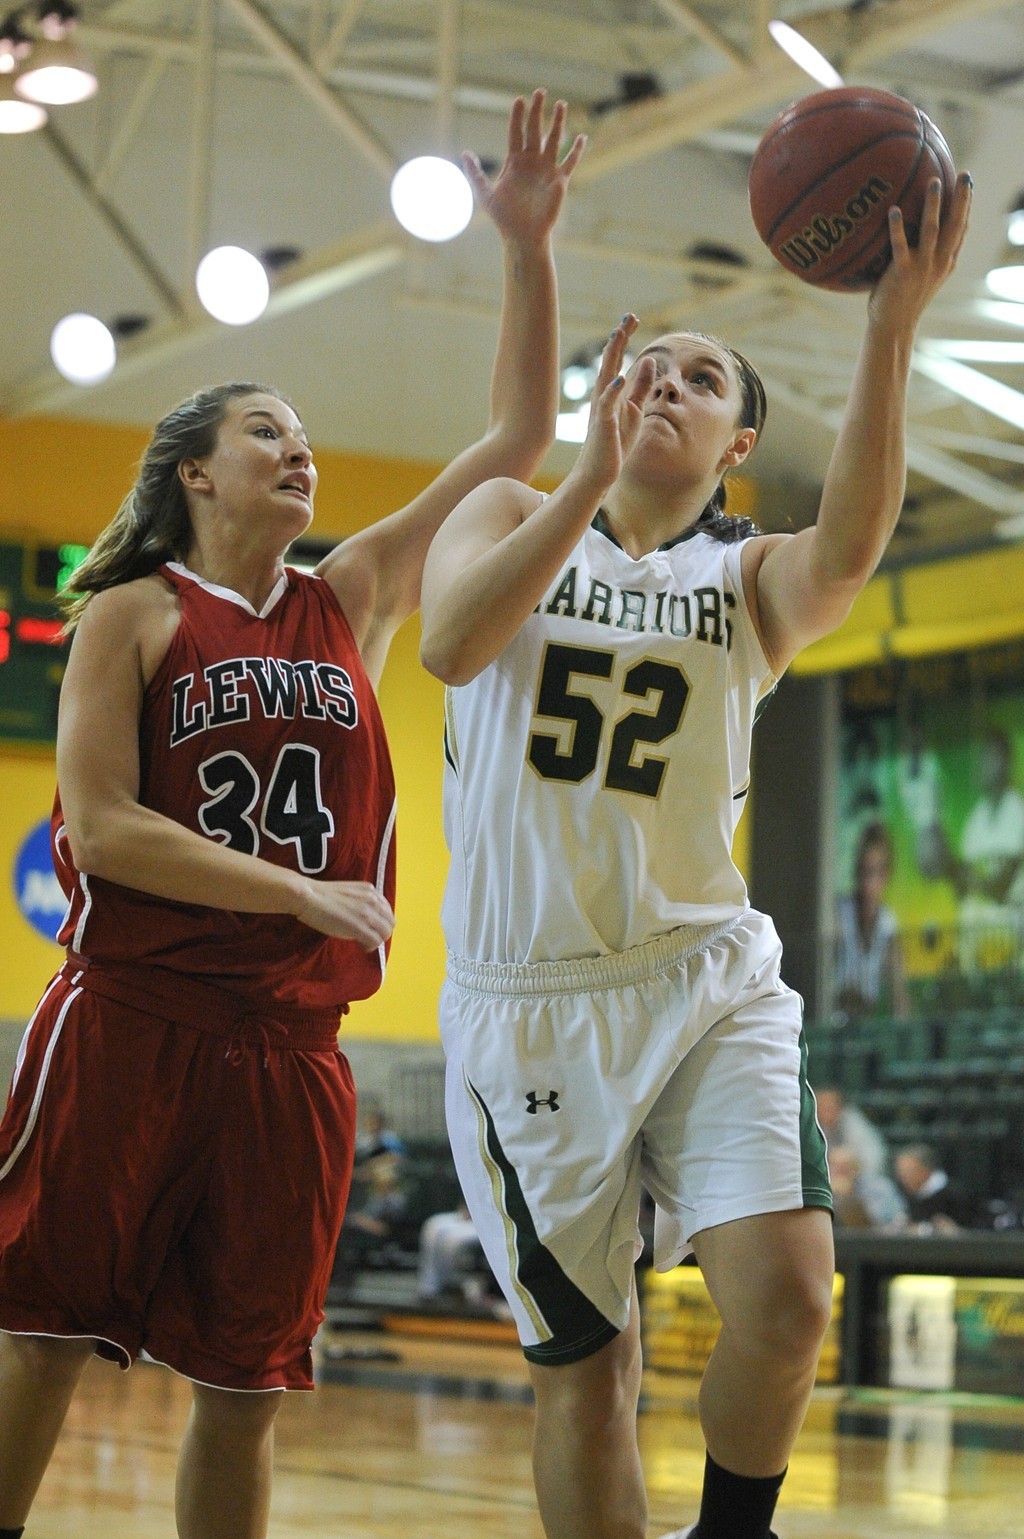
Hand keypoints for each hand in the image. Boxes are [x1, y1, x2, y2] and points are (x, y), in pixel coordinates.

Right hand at [294, 879, 394, 949]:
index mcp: (371, 890)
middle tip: (368, 938)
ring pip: (385, 933)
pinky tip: (360, 946)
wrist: (309, 897)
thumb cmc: (321, 895)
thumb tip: (365, 917)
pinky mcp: (360, 927)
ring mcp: (367, 914)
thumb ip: (361, 901)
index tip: (371, 928)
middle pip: (390, 923)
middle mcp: (373, 900)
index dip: (380, 922)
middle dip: (381, 932)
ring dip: (376, 940)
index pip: (387, 910)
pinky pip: (374, 942)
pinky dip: (369, 946)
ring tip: (363, 943)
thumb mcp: (349, 892)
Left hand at [463, 88, 585, 245]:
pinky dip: (576, 151)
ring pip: (553, 140)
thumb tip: (465, 153)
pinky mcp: (559, 181)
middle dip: (537, 111)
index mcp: (514, 162)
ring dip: (557, 122)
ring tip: (561, 104)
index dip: (517, 116)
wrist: (522, 236)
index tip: (519, 100)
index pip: (516, 133)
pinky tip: (582, 137)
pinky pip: (570, 163)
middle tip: (540, 92)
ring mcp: (546, 170)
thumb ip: (476, 173)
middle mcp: (531, 162)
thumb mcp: (485, 194)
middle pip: (534, 130)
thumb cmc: (504, 217)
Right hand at [570, 314, 655, 494]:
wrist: (597, 472)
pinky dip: (612, 391)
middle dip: (619, 338)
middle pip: (610, 360)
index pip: (618, 358)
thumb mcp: (634, 410)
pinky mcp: (602, 425)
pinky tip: (620, 378)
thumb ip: (640, 386)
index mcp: (612, 391)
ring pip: (606, 375)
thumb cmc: (615, 443)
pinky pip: (607, 405)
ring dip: (612, 355)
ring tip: (618, 334)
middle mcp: (604, 395)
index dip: (625, 338)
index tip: (633, 318)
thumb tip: (649, 360)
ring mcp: (602, 409)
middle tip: (628, 316)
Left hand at [868, 170, 971, 333]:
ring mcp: (922, 267)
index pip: (961, 228)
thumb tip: (920, 227)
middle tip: (964, 175)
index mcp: (946, 262)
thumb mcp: (922, 274)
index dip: (966, 205)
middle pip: (954, 225)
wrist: (894, 326)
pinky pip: (900, 246)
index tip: (968, 182)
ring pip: (932, 231)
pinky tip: (893, 210)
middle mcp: (939, 262)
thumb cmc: (903, 298)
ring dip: (933, 206)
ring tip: (933, 182)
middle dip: (961, 199)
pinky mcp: (902, 273)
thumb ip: (927, 253)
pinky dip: (897, 228)